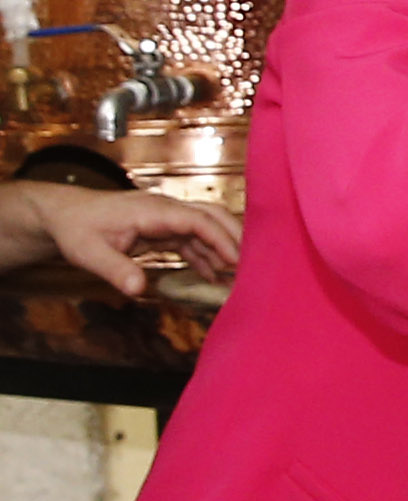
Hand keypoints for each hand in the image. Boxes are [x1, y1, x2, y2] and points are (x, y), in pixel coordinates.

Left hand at [6, 181, 240, 293]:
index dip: (220, 239)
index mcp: (152, 210)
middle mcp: (164, 210)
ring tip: (237, 277)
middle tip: (253, 265)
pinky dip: (207, 256)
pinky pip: (194, 240)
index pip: (197, 219)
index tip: (235, 262)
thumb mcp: (88, 253)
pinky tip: (212, 276)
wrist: (62, 215)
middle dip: (235, 238)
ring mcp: (165, 218)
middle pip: (212, 216)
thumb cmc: (75, 229)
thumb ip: (116, 270)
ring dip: (223, 250)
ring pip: (207, 228)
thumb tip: (138, 290)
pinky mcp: (163, 229)